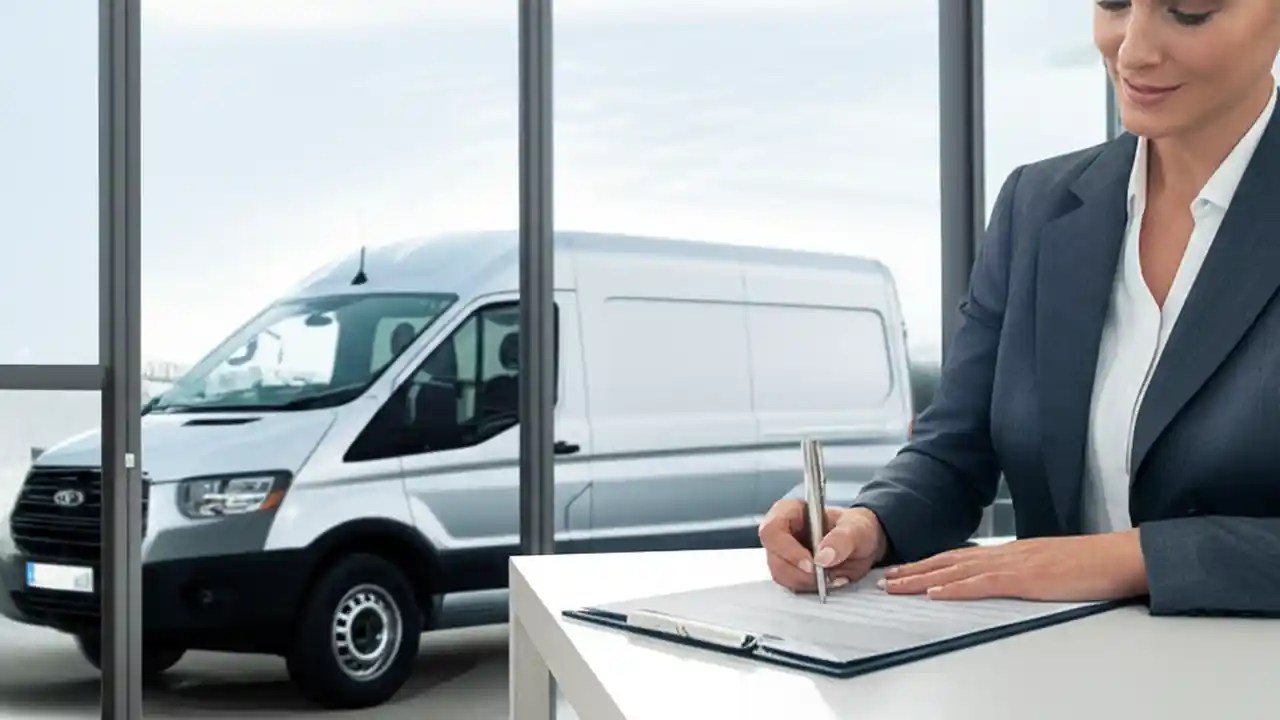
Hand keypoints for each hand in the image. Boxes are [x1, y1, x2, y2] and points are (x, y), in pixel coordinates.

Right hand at [758, 500, 887, 591]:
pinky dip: (808, 588)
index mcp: (790, 512)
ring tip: (829, 578)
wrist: (863, 543)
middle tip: (824, 577)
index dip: (787, 549)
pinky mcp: (790, 572)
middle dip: (798, 572)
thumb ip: (842, 539)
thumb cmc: (856, 528)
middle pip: (774, 557)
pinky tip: (826, 582)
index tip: (811, 564)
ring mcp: (783, 554)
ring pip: (780, 575)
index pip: (772, 530)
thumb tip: (823, 557)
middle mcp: (781, 533)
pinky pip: (791, 585)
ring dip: (805, 582)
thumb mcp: (857, 529)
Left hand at [881, 530, 1148, 601]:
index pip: (962, 557)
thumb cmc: (1094, 565)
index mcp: (1013, 551)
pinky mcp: (1027, 578)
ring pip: (957, 569)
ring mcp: (1016, 563)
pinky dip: (956, 588)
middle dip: (914, 570)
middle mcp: (1007, 553)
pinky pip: (984, 583)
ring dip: (922, 579)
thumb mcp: (1051, 568)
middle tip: (885, 578)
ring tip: (895, 586)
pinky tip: (935, 593)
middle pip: (950, 560)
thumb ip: (1026, 573)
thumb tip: (1006, 582)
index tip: (906, 571)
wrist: (1123, 556)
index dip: (931, 564)